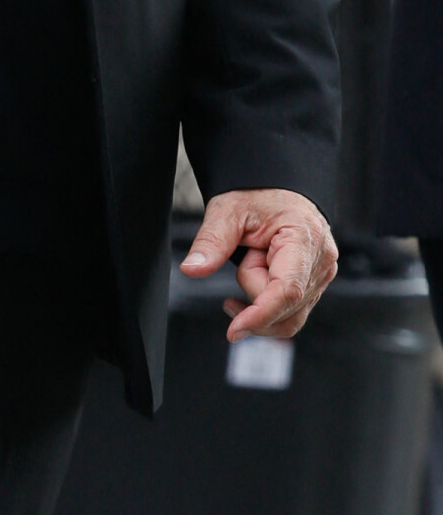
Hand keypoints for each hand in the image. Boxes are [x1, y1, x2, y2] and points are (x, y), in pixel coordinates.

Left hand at [179, 188, 337, 341]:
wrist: (275, 184)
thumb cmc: (256, 192)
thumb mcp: (227, 210)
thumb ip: (211, 242)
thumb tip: (191, 269)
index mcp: (304, 238)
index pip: (287, 291)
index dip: (260, 315)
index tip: (234, 330)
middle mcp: (321, 261)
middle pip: (284, 307)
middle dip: (253, 289)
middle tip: (245, 253)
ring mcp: (322, 274)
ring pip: (288, 314)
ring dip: (259, 294)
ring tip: (251, 259)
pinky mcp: (316, 282)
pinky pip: (291, 309)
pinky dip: (267, 301)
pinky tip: (254, 277)